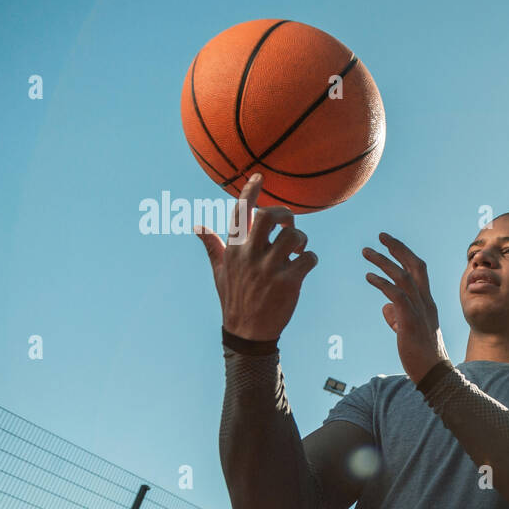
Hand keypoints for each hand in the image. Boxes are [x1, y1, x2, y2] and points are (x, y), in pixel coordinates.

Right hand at [195, 174, 316, 339]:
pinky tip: (305, 265)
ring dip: (301, 239)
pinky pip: (309, 258)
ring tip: (298, 250)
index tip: (259, 176)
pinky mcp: (288, 283)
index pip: (240, 213)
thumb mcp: (219, 272)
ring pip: (293, 236)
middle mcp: (249, 255)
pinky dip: (312, 258)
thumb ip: (213, 246)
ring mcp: (269, 269)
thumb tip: (197, 226)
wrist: (247, 332)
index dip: (250, 191)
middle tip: (289, 224)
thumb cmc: (234, 298)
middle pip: (268, 216)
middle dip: (284, 214)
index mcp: (234, 249)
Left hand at [364, 232, 448, 383]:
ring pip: (404, 277)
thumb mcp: (408, 331)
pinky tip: (369, 278)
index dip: (404, 254)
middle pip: (415, 266)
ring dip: (384, 262)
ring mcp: (420, 310)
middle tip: (381, 235)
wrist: (433, 374)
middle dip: (398, 248)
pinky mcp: (410, 321)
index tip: (389, 243)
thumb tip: (386, 307)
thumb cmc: (420, 355)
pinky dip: (383, 284)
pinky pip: (397, 295)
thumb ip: (397, 317)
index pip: (418, 270)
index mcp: (427, 303)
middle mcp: (426, 302)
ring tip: (367, 252)